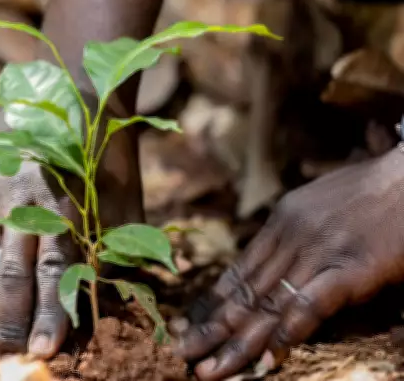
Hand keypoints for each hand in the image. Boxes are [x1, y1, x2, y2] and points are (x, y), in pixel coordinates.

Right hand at [0, 101, 142, 357]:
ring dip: (3, 299)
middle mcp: (29, 199)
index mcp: (68, 202)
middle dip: (15, 320)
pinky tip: (3, 294)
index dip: (51, 312)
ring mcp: (2, 192)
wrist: (77, 101)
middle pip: (17, 271)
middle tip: (13, 357)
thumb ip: (112, 250)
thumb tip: (99, 300)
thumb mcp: (123, 205)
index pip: (56, 270)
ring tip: (7, 334)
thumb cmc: (108, 161)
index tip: (46, 349)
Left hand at [175, 148, 403, 379]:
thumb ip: (293, 236)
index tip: (187, 327)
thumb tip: (273, 267)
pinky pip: (312, 304)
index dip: (211, 304)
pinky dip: (289, 331)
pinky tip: (269, 358)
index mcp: (281, 222)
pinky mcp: (353, 267)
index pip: (237, 271)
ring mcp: (320, 252)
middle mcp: (291, 236)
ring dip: (239, 342)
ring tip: (211, 369)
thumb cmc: (371, 192)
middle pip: (245, 292)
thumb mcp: (317, 205)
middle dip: (212, 329)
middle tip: (183, 356)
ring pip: (269, 303)